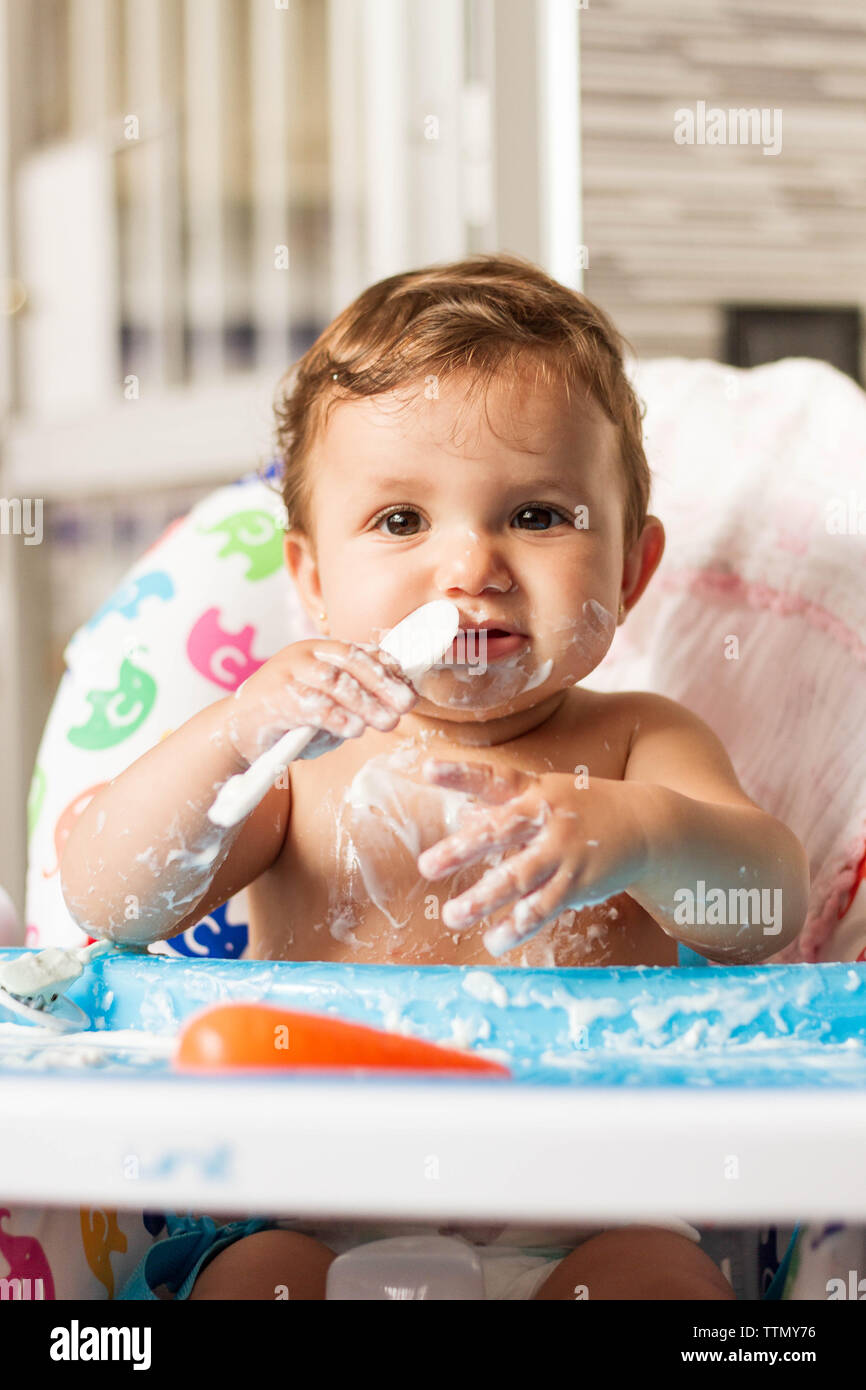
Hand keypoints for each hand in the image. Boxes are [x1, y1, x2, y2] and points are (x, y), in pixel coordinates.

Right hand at [223, 637, 416, 767]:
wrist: (235, 732)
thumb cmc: (287, 721)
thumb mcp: (327, 708)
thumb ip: (354, 703)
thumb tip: (396, 704)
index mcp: (317, 651)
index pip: (360, 652)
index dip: (389, 668)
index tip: (411, 688)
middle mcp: (302, 654)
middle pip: (351, 662)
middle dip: (383, 683)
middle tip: (406, 705)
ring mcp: (286, 672)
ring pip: (334, 681)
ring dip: (366, 703)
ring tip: (387, 722)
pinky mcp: (273, 696)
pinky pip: (312, 704)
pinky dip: (338, 717)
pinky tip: (355, 730)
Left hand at [416, 760, 650, 956]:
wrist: (645, 824)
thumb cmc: (581, 809)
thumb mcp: (545, 797)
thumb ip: (504, 809)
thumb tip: (462, 814)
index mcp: (533, 791)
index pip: (492, 778)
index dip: (460, 774)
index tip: (427, 769)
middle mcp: (547, 818)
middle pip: (499, 832)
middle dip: (462, 849)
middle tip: (427, 866)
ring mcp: (563, 851)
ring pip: (517, 878)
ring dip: (483, 900)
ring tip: (452, 917)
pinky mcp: (577, 882)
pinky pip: (542, 908)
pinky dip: (516, 927)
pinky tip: (494, 942)